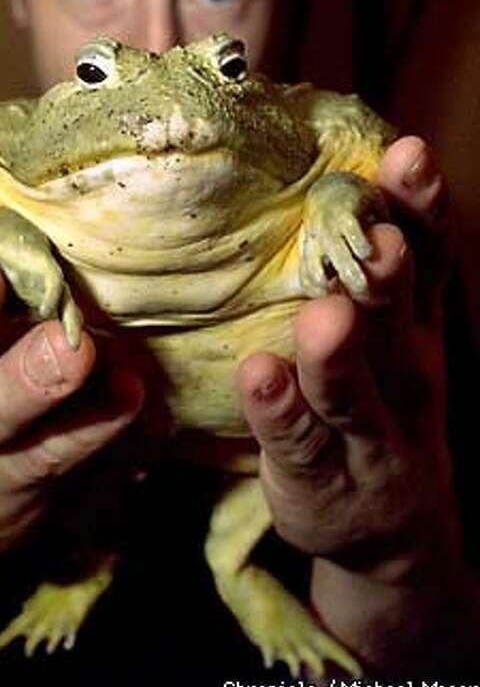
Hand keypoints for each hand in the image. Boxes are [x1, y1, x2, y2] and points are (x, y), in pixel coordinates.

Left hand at [236, 136, 471, 671]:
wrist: (395, 532)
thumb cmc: (383, 406)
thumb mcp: (396, 341)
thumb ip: (382, 276)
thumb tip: (351, 176)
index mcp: (415, 331)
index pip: (427, 263)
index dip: (421, 212)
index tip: (409, 155)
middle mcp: (402, 378)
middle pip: (397, 324)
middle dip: (391, 279)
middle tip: (382, 238)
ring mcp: (367, 436)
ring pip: (351, 393)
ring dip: (339, 355)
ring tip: (326, 316)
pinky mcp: (321, 479)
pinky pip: (298, 443)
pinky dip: (280, 412)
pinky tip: (260, 378)